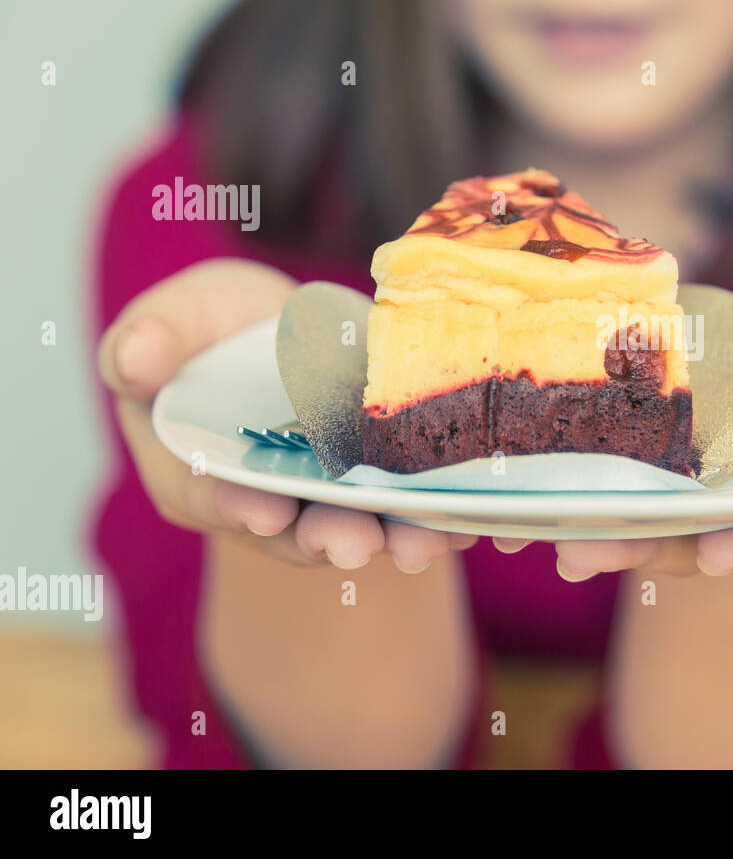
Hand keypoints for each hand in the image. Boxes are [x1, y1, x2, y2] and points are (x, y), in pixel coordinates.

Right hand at [98, 258, 475, 570]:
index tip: (263, 510)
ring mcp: (326, 498)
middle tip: (358, 547)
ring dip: (392, 538)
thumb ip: (150, 339)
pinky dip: (439, 516)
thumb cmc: (213, 325)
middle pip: (293, 529)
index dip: (235, 503)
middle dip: (328, 538)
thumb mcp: (177, 317)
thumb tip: (130, 362)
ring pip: (359, 526)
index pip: (211, 494)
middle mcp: (265, 498)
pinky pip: (410, 506)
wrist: (284, 330)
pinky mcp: (380, 484)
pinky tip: (470, 521)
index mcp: (198, 469)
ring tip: (423, 546)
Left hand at [494, 302, 732, 579]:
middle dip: (648, 550)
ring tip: (543, 535)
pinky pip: (626, 480)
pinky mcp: (675, 459)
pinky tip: (523, 499)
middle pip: (705, 536)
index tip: (720, 554)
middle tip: (585, 553)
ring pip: (654, 519)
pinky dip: (582, 493)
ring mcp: (716, 486)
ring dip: (599, 531)